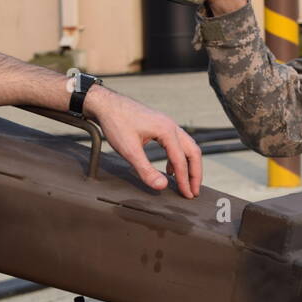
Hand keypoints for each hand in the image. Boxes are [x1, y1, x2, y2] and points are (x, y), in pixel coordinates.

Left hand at [86, 87, 201, 198]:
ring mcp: (167, 124)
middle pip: (193, 152)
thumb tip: (162, 186)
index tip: (187, 196)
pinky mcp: (161, 126)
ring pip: (187, 146)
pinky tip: (170, 170)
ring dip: (188, 165)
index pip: (181, 160)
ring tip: (185, 184)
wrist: (106, 104)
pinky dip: (178, 158)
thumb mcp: (129, 150)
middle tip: (194, 192)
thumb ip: (146, 170)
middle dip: (195, 173)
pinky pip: (177, 143)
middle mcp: (171, 126)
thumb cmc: (116, 124)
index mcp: (166, 131)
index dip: (185, 180)